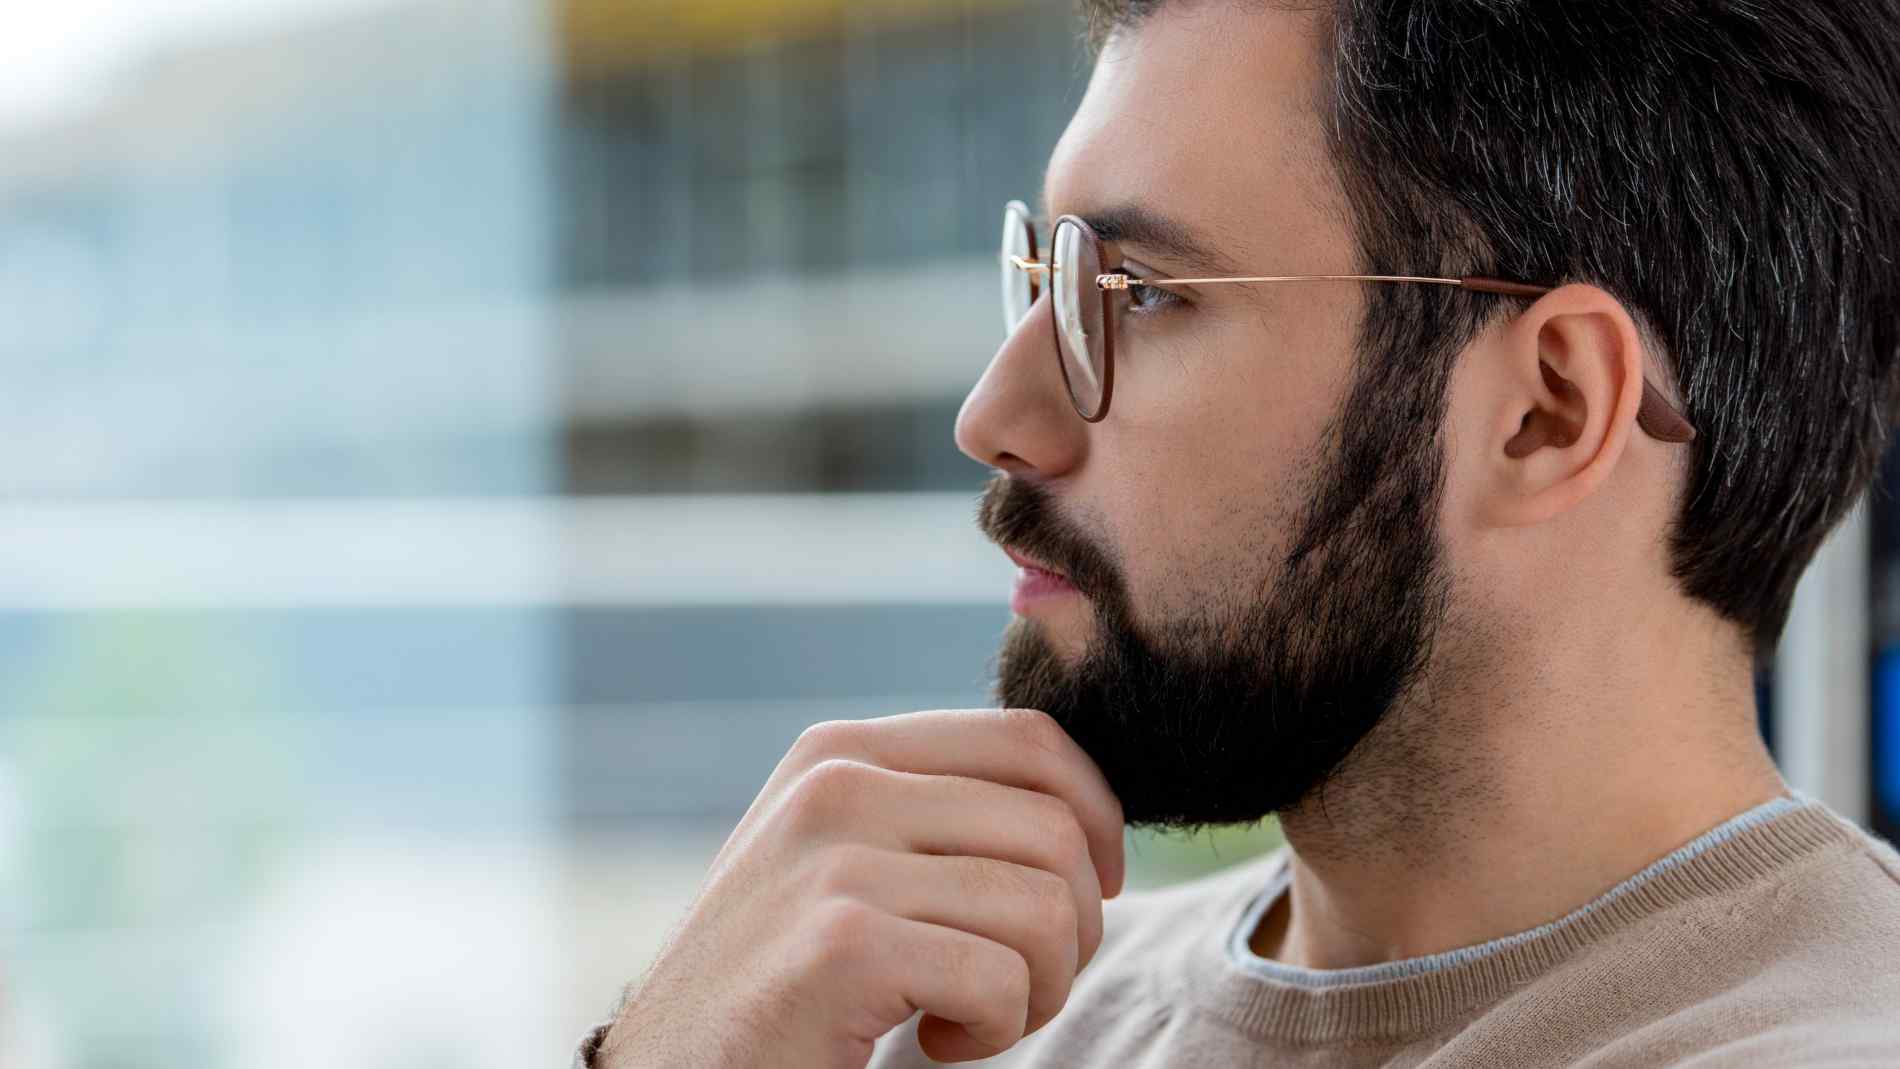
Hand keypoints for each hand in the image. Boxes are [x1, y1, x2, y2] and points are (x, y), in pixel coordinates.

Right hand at [597, 707, 1124, 1068]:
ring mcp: (834, 858)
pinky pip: (1002, 978)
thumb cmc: (779, 989)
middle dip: (1074, 926)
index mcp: (842, 751)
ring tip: (970, 1017)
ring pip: (1043, 905)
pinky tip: (932, 1046)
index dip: (1097, 818)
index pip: (1028, 740)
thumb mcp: (846, 864)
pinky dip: (994, 1031)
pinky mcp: (842, 943)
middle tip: (1019, 986)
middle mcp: (836, 783)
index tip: (1092, 891)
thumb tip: (1083, 810)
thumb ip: (933, 816)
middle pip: (1053, 827)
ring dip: (1039, 988)